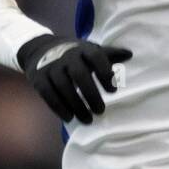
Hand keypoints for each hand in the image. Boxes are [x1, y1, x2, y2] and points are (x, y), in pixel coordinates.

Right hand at [17, 35, 131, 123]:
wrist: (40, 48)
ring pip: (64, 86)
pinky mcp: (38, 78)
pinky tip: (69, 118)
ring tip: (87, 120)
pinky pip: (48, 94)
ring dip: (76, 105)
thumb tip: (130, 54)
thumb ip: (109, 54)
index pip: (96, 57)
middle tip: (101, 111)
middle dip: (91, 94)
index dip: (105, 73)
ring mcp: (51, 66)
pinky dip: (59, 107)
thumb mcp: (90, 51)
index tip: (113, 91)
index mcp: (82, 49)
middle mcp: (66, 56)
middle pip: (79, 75)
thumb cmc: (74, 54)